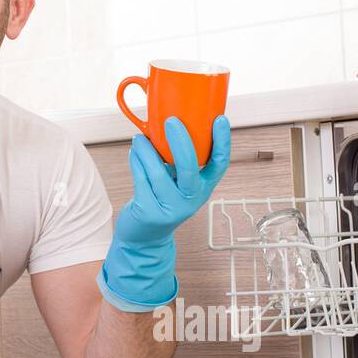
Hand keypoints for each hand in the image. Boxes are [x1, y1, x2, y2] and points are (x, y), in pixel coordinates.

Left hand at [98, 115, 231, 309]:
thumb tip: (168, 123)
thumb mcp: (177, 183)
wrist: (145, 238)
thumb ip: (178, 161)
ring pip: (158, 172)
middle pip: (189, 168)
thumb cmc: (162, 200)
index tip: (220, 119)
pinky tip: (134, 152)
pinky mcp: (150, 212)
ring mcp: (171, 208)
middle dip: (180, 141)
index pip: (219, 164)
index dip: (222, 142)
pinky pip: (141, 179)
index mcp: (203, 187)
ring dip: (147, 150)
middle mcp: (191, 199)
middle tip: (171, 121)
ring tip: (140, 138)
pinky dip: (136, 162)